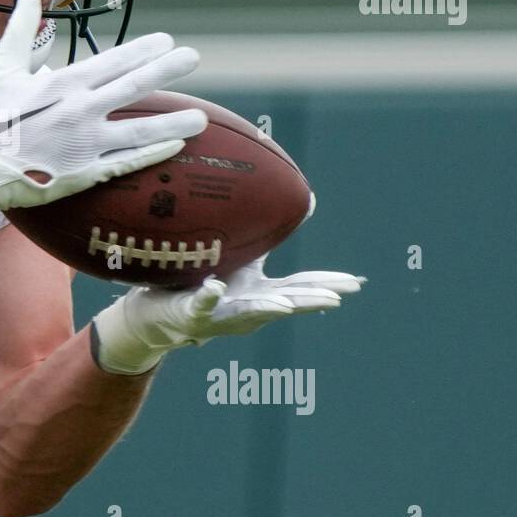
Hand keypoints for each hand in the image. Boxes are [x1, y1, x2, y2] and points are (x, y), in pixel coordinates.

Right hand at [0, 0, 206, 254]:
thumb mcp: (1, 70)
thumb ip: (22, 31)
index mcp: (63, 84)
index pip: (112, 62)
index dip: (142, 50)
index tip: (166, 41)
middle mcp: (80, 111)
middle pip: (133, 87)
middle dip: (166, 70)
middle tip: (193, 57)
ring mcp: (85, 145)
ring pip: (139, 131)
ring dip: (173, 122)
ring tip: (201, 117)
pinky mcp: (84, 174)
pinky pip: (126, 163)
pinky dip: (152, 155)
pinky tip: (175, 148)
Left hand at [91, 253, 365, 374]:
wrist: (161, 313)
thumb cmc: (208, 284)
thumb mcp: (244, 261)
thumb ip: (269, 239)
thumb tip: (303, 202)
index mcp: (262, 294)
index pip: (301, 287)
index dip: (327, 285)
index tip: (355, 284)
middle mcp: (248, 308)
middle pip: (285, 302)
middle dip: (310, 301)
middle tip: (336, 299)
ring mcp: (221, 313)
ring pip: (248, 310)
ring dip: (268, 307)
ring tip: (286, 304)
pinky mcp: (193, 313)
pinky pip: (201, 303)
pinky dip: (210, 297)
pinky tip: (215, 287)